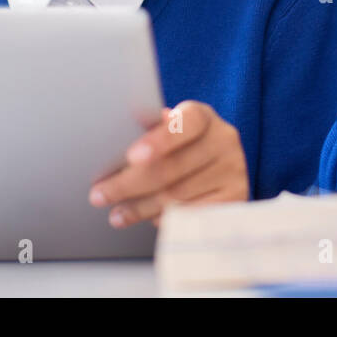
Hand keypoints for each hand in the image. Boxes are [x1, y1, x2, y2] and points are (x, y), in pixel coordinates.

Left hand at [88, 101, 248, 228]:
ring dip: (140, 208)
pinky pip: (192, 215)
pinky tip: (146, 218)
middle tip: (100, 195)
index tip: (132, 157)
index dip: (159, 141)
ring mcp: (233, 172)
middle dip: (130, 184)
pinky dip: (165, 219)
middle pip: (173, 168)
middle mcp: (224, 141)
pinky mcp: (235, 200)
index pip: (183, 125)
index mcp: (203, 117)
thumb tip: (118, 129)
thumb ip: (149, 130)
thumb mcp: (169, 129)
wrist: (220, 163)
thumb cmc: (183, 144)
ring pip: (177, 196)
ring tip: (116, 214)